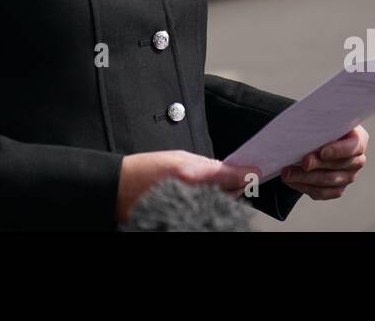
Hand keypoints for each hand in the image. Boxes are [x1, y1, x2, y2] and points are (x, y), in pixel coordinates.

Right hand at [115, 150, 260, 221]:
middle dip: (236, 185)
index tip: (254, 171)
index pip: (228, 176)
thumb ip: (204, 163)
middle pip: (228, 194)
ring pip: (220, 205)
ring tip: (225, 187)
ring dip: (226, 196)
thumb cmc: (144, 170)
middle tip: (242, 178)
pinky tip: (209, 198)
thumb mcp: (176, 156)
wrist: (120, 188)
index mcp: (190, 175)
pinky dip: (212, 205)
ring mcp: (188, 210)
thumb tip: (226, 168)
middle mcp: (192, 195)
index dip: (245, 173)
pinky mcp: (185, 219)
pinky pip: (207, 212)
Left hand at [280, 125, 367, 200]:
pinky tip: (290, 180)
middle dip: (318, 165)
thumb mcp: (323, 119)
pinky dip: (304, 187)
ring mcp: (348, 177)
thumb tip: (304, 125)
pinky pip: (321, 192)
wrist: (316, 138)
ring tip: (287, 173)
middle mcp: (357, 160)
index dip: (338, 150)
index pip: (354, 146)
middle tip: (302, 162)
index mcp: (358, 139)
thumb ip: (320, 122)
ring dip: (305, 178)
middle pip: (340, 165)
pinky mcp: (336, 189)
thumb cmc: (321, 125)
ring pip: (328, 181)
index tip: (321, 152)